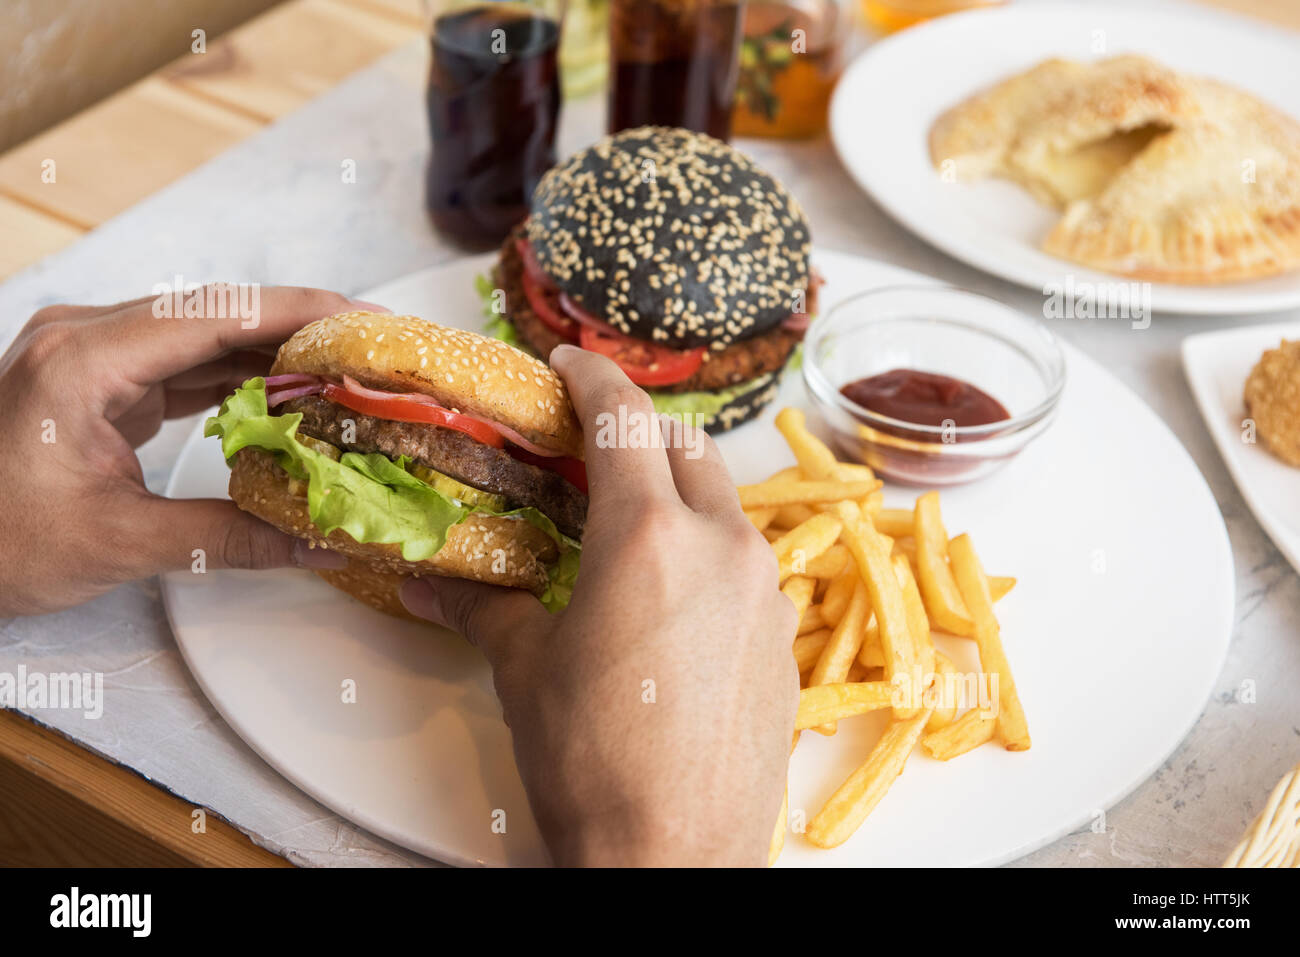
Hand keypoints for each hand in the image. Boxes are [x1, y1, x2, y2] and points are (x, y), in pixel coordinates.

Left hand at [0, 285, 375, 615]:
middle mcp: (84, 338)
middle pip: (215, 313)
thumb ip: (228, 537)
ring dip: (273, 353)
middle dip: (300, 329)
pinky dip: (236, 377)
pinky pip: (181, 362)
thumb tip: (320, 543)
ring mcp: (87, 355)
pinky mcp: (95, 380)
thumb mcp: (119, 544)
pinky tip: (286, 395)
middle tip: (373, 352)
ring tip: (346, 375)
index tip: (366, 321)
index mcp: (82, 361)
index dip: (299, 312)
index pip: (213, 314)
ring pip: (202, 334)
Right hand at [401, 344, 797, 865]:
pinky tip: (672, 597)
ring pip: (723, 505)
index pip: (624, 420)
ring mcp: (763, 591)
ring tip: (630, 525)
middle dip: (639, 431)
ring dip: (678, 493)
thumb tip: (437, 584)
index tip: (570, 362)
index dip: (593, 377)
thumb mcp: (526, 672)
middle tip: (593, 445)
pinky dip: (707, 552)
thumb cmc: (592, 764)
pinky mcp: (783, 636)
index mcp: (649, 538)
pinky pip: (745, 564)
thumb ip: (488, 607)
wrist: (674, 855)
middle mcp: (721, 548)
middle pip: (685, 447)